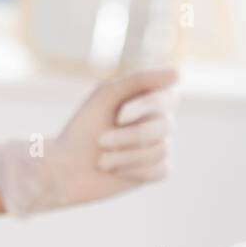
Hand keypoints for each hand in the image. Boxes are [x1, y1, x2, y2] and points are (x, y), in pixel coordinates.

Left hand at [0, 68, 178, 215]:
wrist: (66, 167)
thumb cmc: (84, 128)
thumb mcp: (107, 95)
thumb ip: (141, 80)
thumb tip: (179, 74)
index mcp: (148, 100)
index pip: (168, 99)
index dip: (146, 108)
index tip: (119, 115)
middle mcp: (158, 121)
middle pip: (164, 127)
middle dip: (130, 136)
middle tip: (101, 141)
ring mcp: (159, 147)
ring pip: (160, 151)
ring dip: (125, 157)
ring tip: (102, 160)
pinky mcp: (156, 171)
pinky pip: (160, 170)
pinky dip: (134, 171)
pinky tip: (115, 171)